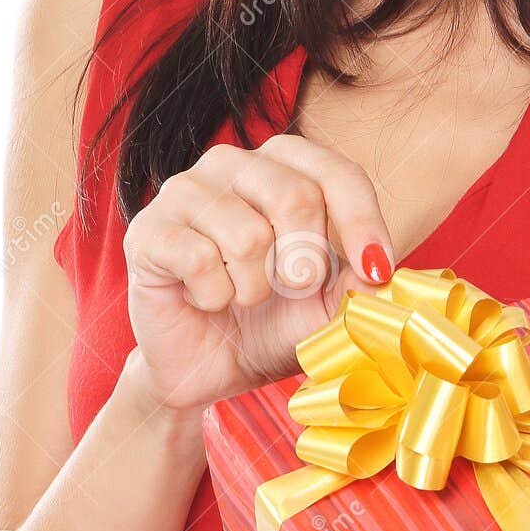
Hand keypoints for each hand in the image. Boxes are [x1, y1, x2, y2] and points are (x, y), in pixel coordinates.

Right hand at [121, 134, 395, 414]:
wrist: (208, 367)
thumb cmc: (271, 322)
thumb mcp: (330, 302)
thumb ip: (358, 277)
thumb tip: (381, 269)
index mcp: (281, 165)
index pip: (336, 172)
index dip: (363, 223)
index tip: (376, 272)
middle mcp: (231, 163)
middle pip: (295, 197)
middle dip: (306, 264)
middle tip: (291, 290)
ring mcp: (184, 190)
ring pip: (248, 235)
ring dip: (256, 288)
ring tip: (243, 296)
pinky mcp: (148, 230)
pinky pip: (200, 260)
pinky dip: (215, 297)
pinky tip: (206, 299)